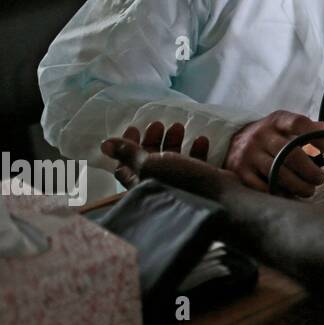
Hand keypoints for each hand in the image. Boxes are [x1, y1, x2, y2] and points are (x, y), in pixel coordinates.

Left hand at [102, 124, 228, 199]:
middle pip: (150, 160)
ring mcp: (180, 184)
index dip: (126, 146)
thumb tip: (104, 144)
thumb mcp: (150, 164)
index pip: (125, 166)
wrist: (219, 200)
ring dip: (173, 140)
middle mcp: (159, 186)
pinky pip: (195, 163)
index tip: (135, 128)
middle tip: (158, 125)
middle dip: (152, 139)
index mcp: (142, 185)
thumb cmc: (180, 182)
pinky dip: (196, 150)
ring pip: (172, 159)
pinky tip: (201, 140)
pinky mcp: (201, 182)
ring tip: (179, 126)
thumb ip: (129, 153)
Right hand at [224, 110, 323, 196]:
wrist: (235, 140)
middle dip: (310, 170)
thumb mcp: (288, 125)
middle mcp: (261, 135)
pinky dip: (280, 193)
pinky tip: (290, 195)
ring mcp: (249, 153)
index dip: (318, 137)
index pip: (299, 123)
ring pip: (278, 173)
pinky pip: (263, 187)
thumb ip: (313, 130)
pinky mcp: (240, 171)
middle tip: (319, 179)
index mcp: (278, 120)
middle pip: (290, 154)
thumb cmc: (272, 136)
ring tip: (308, 190)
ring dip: (298, 185)